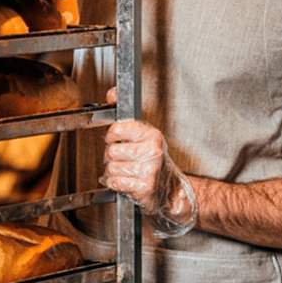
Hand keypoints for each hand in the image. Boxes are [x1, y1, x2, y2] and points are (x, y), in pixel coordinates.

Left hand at [100, 118, 198, 238]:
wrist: (171, 189)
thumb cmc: (153, 161)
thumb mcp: (143, 136)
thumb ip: (124, 117)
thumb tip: (111, 93)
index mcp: (151, 135)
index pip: (116, 130)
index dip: (111, 137)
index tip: (115, 140)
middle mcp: (153, 151)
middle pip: (111, 151)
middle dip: (111, 157)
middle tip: (122, 160)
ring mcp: (150, 170)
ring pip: (111, 168)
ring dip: (112, 172)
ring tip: (124, 172)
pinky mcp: (145, 186)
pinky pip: (115, 182)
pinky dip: (114, 183)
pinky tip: (124, 181)